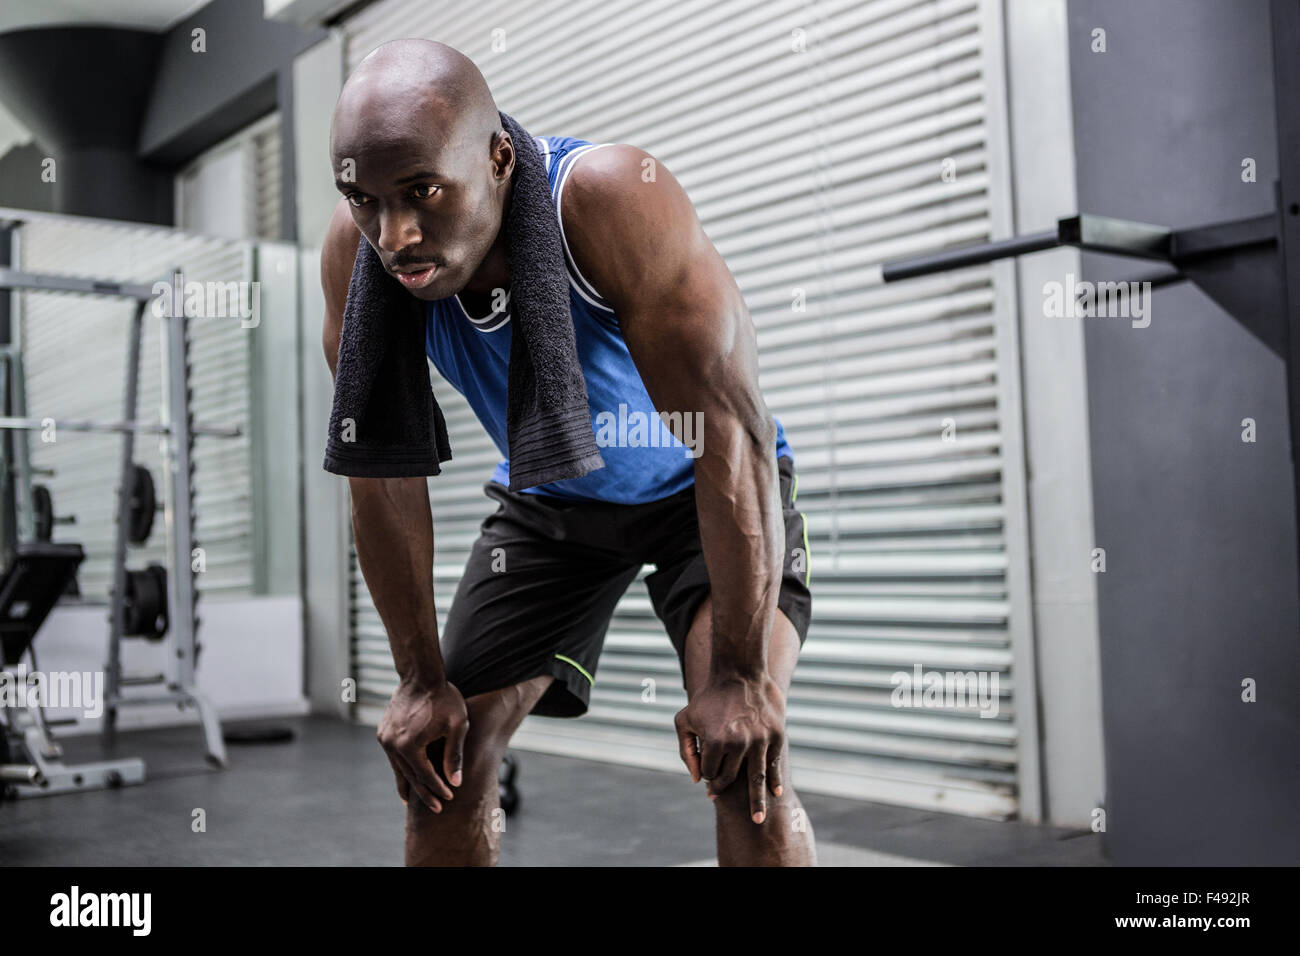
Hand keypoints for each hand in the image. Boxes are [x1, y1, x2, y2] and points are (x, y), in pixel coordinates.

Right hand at [376, 678, 469, 811]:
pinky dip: (402, 768)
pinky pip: (394, 757)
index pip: (425, 776)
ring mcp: (384, 739)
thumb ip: (455, 755)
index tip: (449, 798)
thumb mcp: (457, 726)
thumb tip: (455, 782)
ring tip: (416, 801)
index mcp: (409, 745)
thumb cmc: (444, 699)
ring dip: (410, 784)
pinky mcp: (383, 733)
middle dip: (424, 793)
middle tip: (437, 809)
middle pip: (410, 776)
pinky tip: (408, 777)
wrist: (421, 675)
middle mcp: (392, 745)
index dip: (438, 788)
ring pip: (399, 769)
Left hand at [674, 674, 786, 823]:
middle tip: (719, 793)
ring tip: (757, 821)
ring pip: (756, 779)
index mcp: (715, 741)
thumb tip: (698, 780)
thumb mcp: (685, 720)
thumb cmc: (709, 697)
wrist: (740, 671)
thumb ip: (687, 751)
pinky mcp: (777, 736)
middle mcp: (739, 744)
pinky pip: (774, 764)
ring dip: (757, 803)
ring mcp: (760, 741)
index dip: (707, 773)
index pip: (710, 773)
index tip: (708, 767)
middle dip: (723, 785)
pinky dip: (774, 781)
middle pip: (730, 777)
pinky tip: (776, 794)